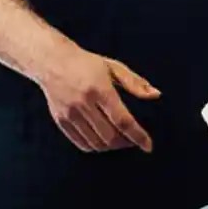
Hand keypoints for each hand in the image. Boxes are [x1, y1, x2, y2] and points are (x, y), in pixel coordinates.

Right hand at [37, 47, 160, 152]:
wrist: (52, 61)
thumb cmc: (86, 63)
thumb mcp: (113, 67)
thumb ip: (135, 83)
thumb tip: (155, 95)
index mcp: (100, 88)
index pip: (123, 120)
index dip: (138, 136)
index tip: (148, 145)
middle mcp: (84, 103)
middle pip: (110, 136)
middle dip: (126, 142)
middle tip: (133, 140)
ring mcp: (70, 113)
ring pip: (96, 143)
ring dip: (112, 146)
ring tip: (119, 140)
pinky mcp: (61, 120)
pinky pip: (82, 144)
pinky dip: (96, 147)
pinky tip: (102, 140)